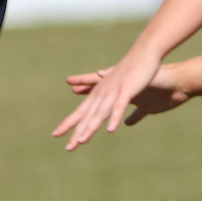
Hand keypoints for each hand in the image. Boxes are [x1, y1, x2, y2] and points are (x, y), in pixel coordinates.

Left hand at [52, 52, 184, 149]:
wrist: (145, 52)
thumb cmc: (132, 70)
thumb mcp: (118, 86)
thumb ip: (111, 98)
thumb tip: (106, 103)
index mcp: (99, 93)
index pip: (81, 111)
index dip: (68, 123)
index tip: (55, 135)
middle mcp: (102, 93)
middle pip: (87, 116)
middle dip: (77, 132)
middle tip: (67, 148)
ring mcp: (113, 91)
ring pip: (100, 113)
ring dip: (91, 127)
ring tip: (81, 141)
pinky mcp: (127, 90)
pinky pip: (119, 106)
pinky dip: (114, 117)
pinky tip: (110, 130)